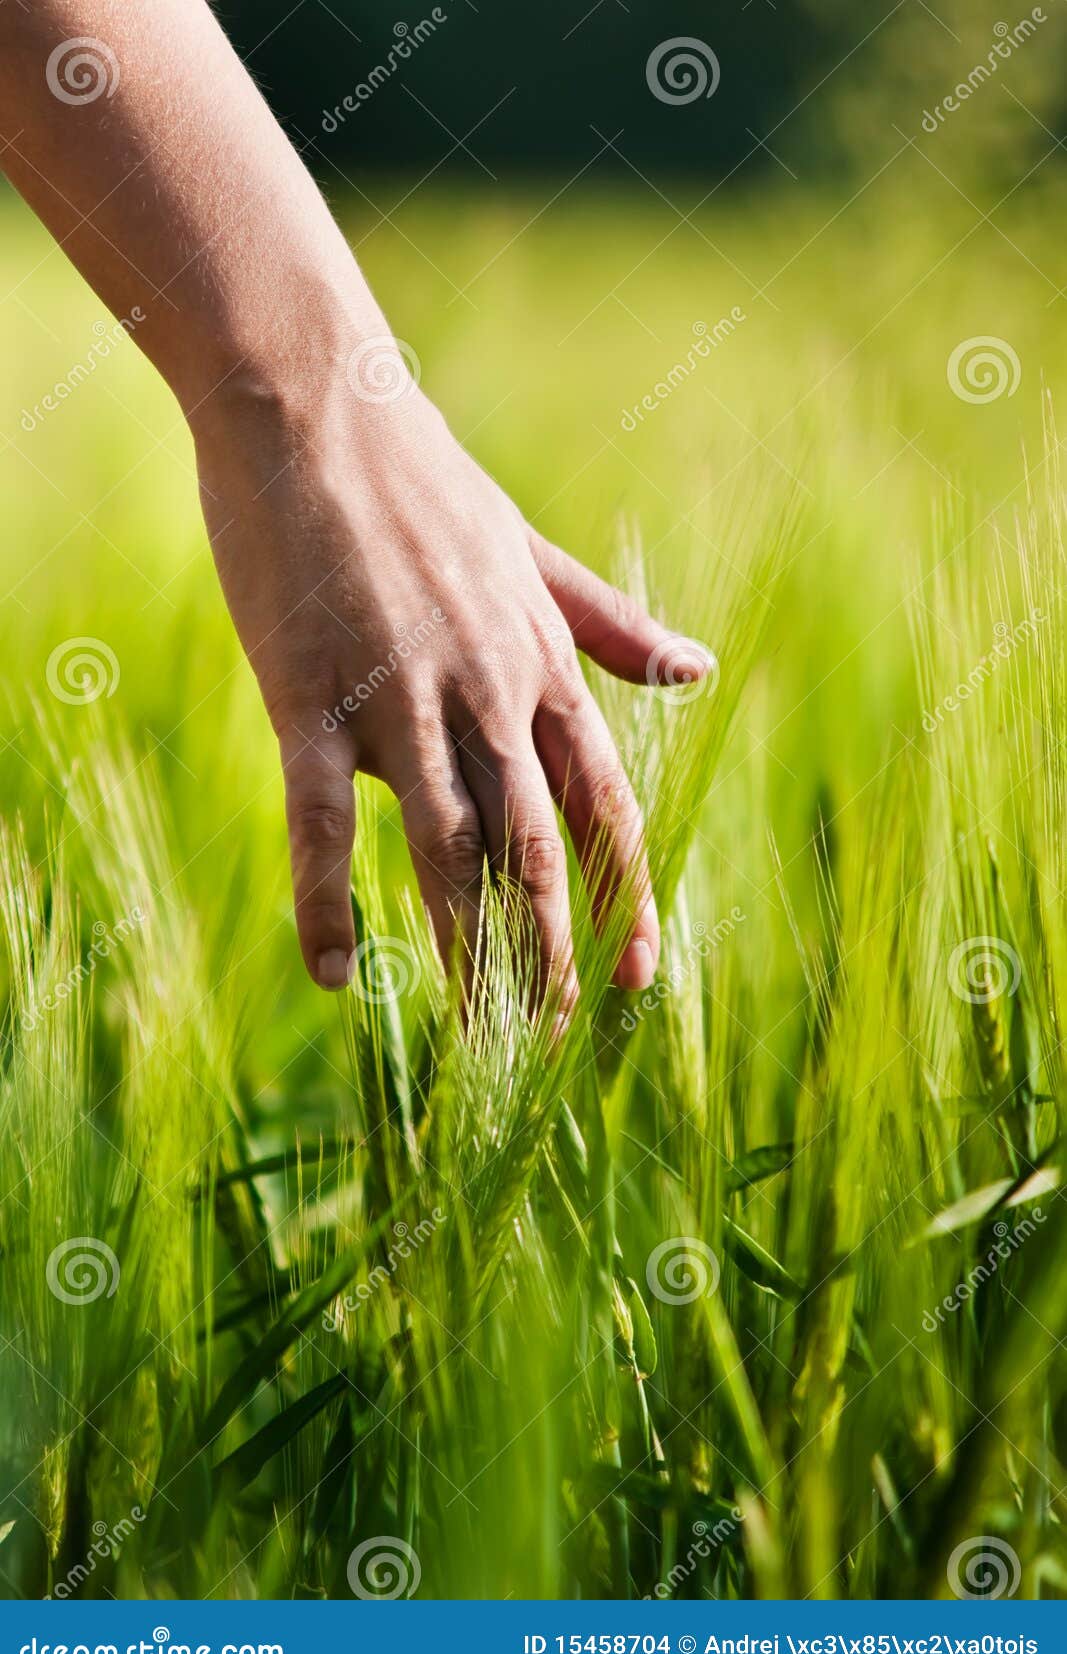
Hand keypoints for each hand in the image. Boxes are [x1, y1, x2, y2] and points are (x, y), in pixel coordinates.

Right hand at [193, 351, 708, 1011]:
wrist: (315, 404)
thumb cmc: (420, 481)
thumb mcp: (533, 554)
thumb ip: (609, 627)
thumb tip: (699, 670)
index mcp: (540, 665)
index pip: (604, 805)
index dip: (626, 894)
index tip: (644, 974)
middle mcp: (488, 693)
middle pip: (537, 849)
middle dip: (555, 951)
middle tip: (560, 1036)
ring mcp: (401, 698)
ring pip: (449, 850)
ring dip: (468, 953)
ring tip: (480, 1038)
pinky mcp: (311, 695)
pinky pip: (320, 821)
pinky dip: (329, 902)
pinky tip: (336, 976)